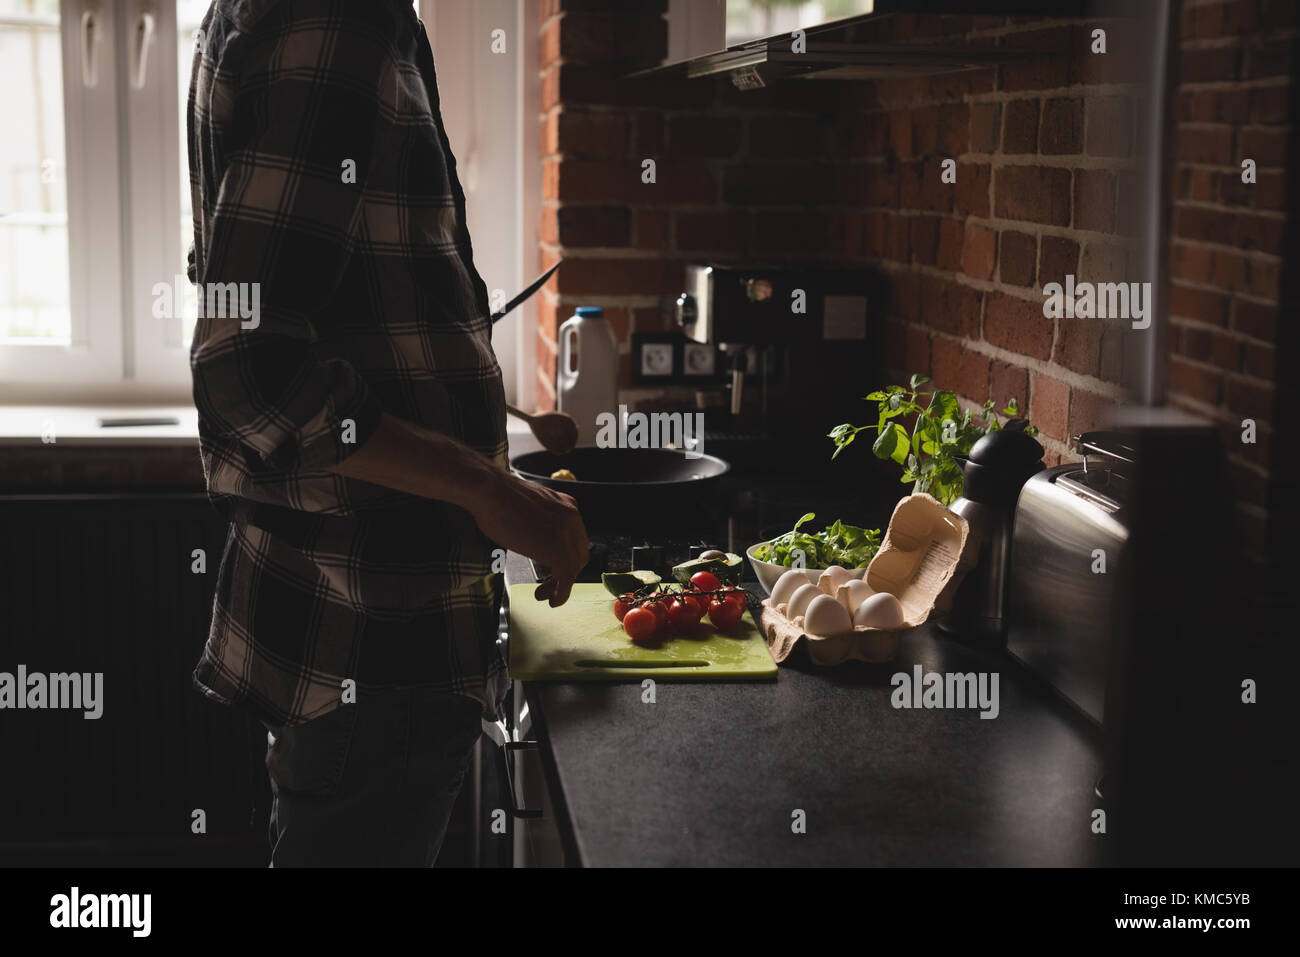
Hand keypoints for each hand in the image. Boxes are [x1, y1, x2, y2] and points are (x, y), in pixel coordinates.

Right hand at [471, 470, 587, 606]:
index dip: (565, 558)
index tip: (553, 569)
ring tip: (544, 595)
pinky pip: (567, 578)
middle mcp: (572, 518)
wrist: (490, 492)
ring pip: (574, 567)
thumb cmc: (497, 498)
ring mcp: (567, 533)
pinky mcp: (558, 550)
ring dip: (560, 585)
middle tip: (548, 585)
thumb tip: (533, 538)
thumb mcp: (527, 509)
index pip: (575, 539)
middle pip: (578, 554)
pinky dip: (561, 593)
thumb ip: (539, 523)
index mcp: (566, 506)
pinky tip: (552, 600)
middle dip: (565, 573)